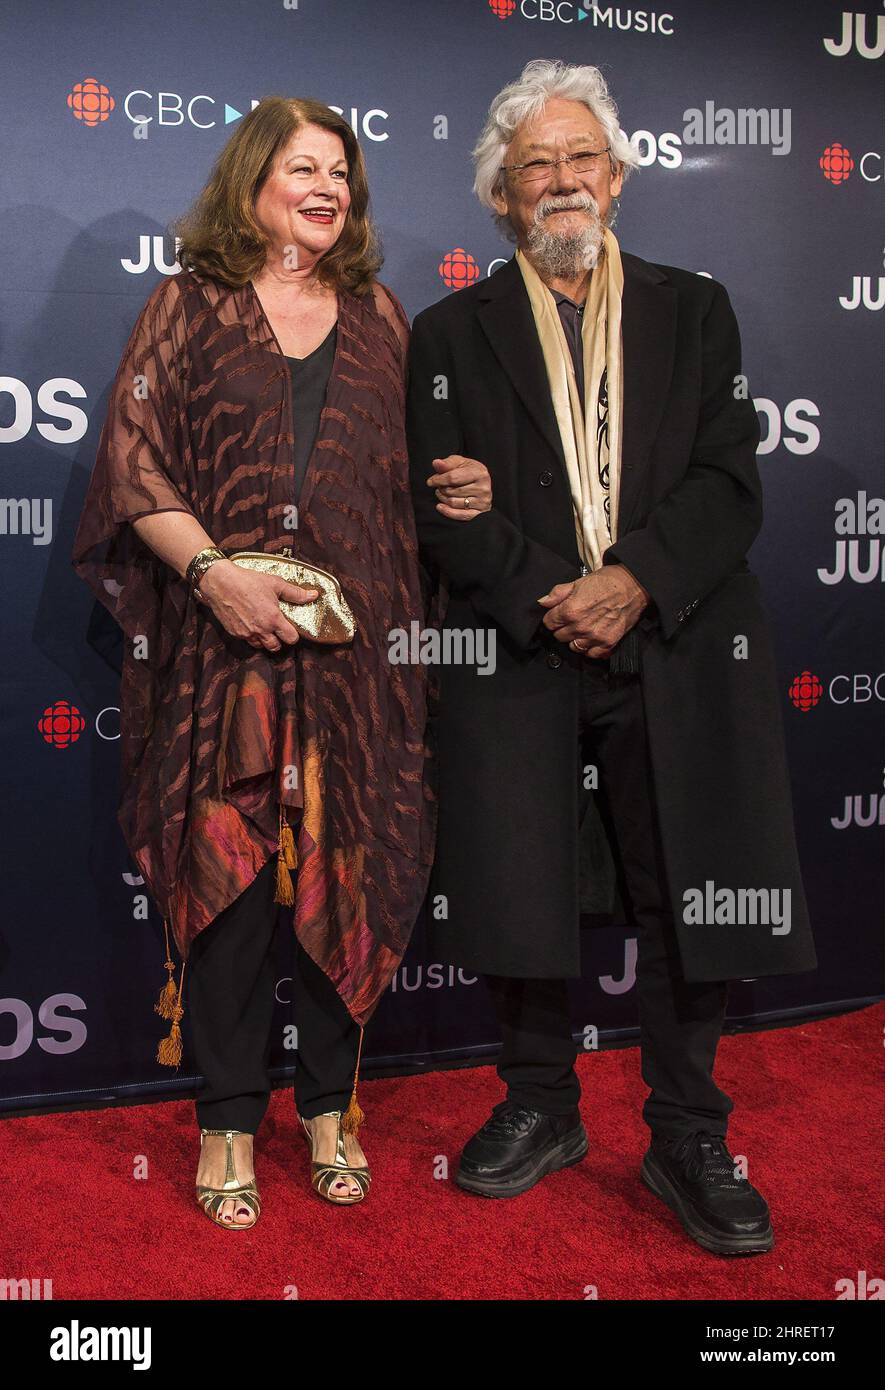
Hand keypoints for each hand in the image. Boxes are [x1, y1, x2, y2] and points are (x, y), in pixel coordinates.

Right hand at [197, 561, 318, 652]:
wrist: (220, 582)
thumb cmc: (248, 581)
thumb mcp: (275, 583)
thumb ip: (295, 593)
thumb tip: (313, 595)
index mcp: (273, 619)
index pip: (291, 639)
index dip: (293, 635)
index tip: (291, 629)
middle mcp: (261, 629)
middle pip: (276, 647)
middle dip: (279, 641)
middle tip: (278, 631)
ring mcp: (246, 633)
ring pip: (261, 647)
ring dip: (265, 641)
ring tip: (265, 629)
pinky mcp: (235, 633)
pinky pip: (247, 640)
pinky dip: (251, 636)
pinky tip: (251, 625)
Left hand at [426, 454, 491, 519]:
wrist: (481, 484)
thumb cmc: (468, 471)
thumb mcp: (459, 463)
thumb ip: (447, 463)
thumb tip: (436, 463)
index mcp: (480, 473)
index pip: (453, 478)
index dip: (438, 480)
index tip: (430, 482)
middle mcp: (484, 488)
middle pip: (452, 491)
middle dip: (442, 489)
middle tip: (439, 487)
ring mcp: (483, 502)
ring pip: (454, 503)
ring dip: (443, 499)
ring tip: (442, 494)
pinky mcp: (480, 513)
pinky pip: (460, 515)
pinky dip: (447, 512)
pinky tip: (440, 506)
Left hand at [537, 564, 649, 657]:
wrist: (634, 585)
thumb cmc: (608, 582)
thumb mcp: (578, 582)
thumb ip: (558, 594)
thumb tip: (542, 602)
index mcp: (570, 610)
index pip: (549, 623)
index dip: (553, 617)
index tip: (560, 614)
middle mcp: (581, 626)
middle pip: (559, 636)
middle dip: (563, 628)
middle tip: (574, 618)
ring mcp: (595, 637)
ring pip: (574, 647)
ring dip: (576, 639)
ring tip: (584, 628)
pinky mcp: (608, 643)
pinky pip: (591, 654)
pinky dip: (591, 648)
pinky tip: (593, 637)